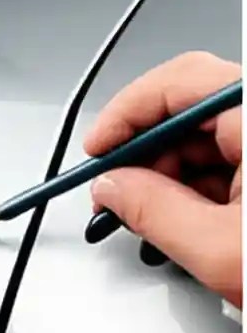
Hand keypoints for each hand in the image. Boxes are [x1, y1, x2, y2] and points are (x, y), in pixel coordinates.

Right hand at [85, 50, 241, 306]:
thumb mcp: (220, 249)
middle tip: (118, 194)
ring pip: (216, 136)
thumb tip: (113, 189)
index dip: (126, 115)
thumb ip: (152, 211)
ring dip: (176, 174)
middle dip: (148, 152)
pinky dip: (208, 186)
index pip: (178, 83)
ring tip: (158, 220)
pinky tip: (194, 221)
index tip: (99, 150)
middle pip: (194, 108)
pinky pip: (240, 157)